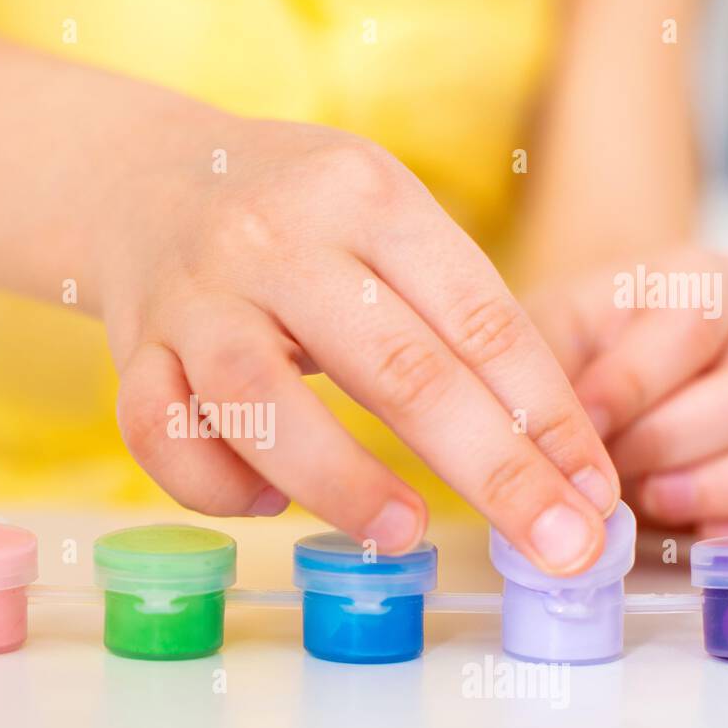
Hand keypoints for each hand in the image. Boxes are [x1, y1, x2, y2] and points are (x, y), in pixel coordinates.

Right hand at [97, 117, 618, 573]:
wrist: (151, 180)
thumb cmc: (299, 218)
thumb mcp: (385, 220)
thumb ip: (452, 316)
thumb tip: (548, 456)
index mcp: (366, 195)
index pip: (478, 319)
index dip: (547, 416)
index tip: (594, 494)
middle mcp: (276, 239)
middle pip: (398, 368)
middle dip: (494, 472)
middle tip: (558, 547)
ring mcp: (195, 295)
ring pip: (260, 404)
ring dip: (344, 483)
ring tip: (406, 533)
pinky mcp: (132, 349)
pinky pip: (160, 434)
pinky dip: (216, 487)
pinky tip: (266, 500)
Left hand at [527, 249, 727, 534]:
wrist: (580, 392)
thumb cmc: (562, 360)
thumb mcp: (537, 348)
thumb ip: (543, 381)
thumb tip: (551, 447)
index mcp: (700, 284)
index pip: (693, 324)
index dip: (633, 385)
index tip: (583, 424)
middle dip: (668, 447)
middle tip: (608, 471)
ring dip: (720, 491)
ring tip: (651, 500)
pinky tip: (693, 537)